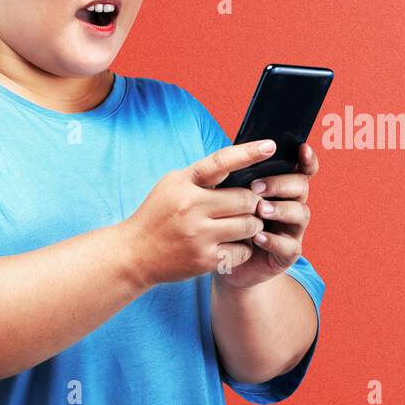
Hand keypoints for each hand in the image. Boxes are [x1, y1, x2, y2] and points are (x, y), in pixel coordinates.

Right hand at [122, 139, 278, 288]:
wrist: (135, 254)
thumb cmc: (159, 214)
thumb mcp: (173, 185)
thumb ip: (203, 175)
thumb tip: (241, 163)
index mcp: (184, 183)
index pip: (221, 162)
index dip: (247, 153)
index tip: (269, 145)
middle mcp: (191, 207)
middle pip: (246, 199)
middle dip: (254, 202)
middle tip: (250, 206)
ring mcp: (199, 235)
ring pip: (250, 225)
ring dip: (253, 224)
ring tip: (243, 224)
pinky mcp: (205, 259)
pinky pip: (243, 250)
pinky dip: (244, 247)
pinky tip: (233, 244)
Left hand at [217, 141, 318, 291]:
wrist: (222, 257)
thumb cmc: (228, 219)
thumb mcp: (231, 194)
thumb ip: (240, 176)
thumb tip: (239, 151)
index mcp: (282, 187)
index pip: (303, 169)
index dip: (307, 159)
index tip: (302, 148)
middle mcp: (292, 204)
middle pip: (301, 186)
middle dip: (281, 184)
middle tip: (256, 187)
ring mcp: (293, 229)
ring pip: (300, 213)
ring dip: (280, 209)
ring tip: (260, 210)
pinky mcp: (288, 253)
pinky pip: (289, 246)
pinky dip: (274, 240)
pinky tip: (257, 236)